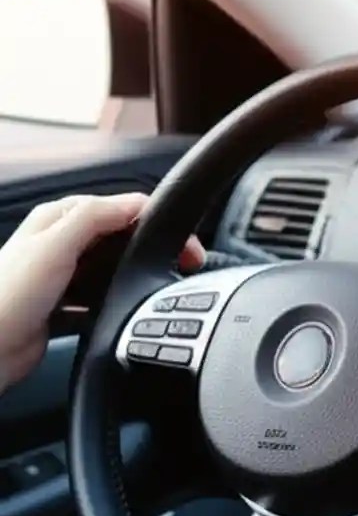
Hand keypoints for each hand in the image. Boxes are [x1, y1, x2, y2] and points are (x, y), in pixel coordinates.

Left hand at [0, 193, 203, 390]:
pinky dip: (116, 305)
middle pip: (119, 239)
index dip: (154, 220)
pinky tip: (123, 313)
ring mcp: (62, 277)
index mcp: (59, 219)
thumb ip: (96, 218)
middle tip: (180, 266)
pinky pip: (102, 301)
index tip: (182, 242)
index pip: (118, 208)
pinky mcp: (64, 307)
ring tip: (155, 288)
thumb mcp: (55, 245)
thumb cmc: (6, 296)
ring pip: (113, 270)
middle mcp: (60, 244)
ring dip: (133, 278)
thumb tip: (137, 202)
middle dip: (149, 250)